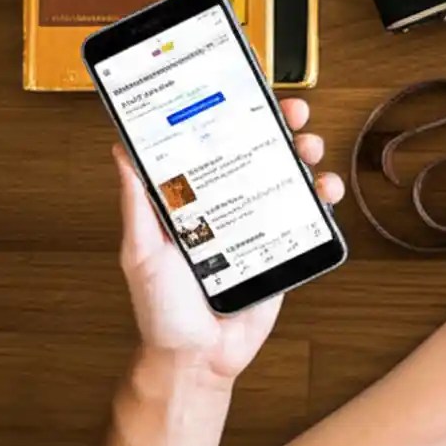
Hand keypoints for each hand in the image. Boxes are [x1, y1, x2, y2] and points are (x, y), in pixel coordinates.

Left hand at [112, 98, 345, 380]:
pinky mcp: (285, 245)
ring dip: (306, 154)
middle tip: (292, 111)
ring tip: (310, 147)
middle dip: (280, 124)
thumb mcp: (141, 252)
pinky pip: (311, 215)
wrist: (198, 357)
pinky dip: (324, 197)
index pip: (214, 144)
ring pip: (290, 176)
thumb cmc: (163, 310)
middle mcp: (229, 204)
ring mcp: (259, 223)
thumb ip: (138, 204)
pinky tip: (324, 190)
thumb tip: (121, 151)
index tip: (243, 89)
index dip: (231, 115)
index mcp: (194, 198)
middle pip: (260, 151)